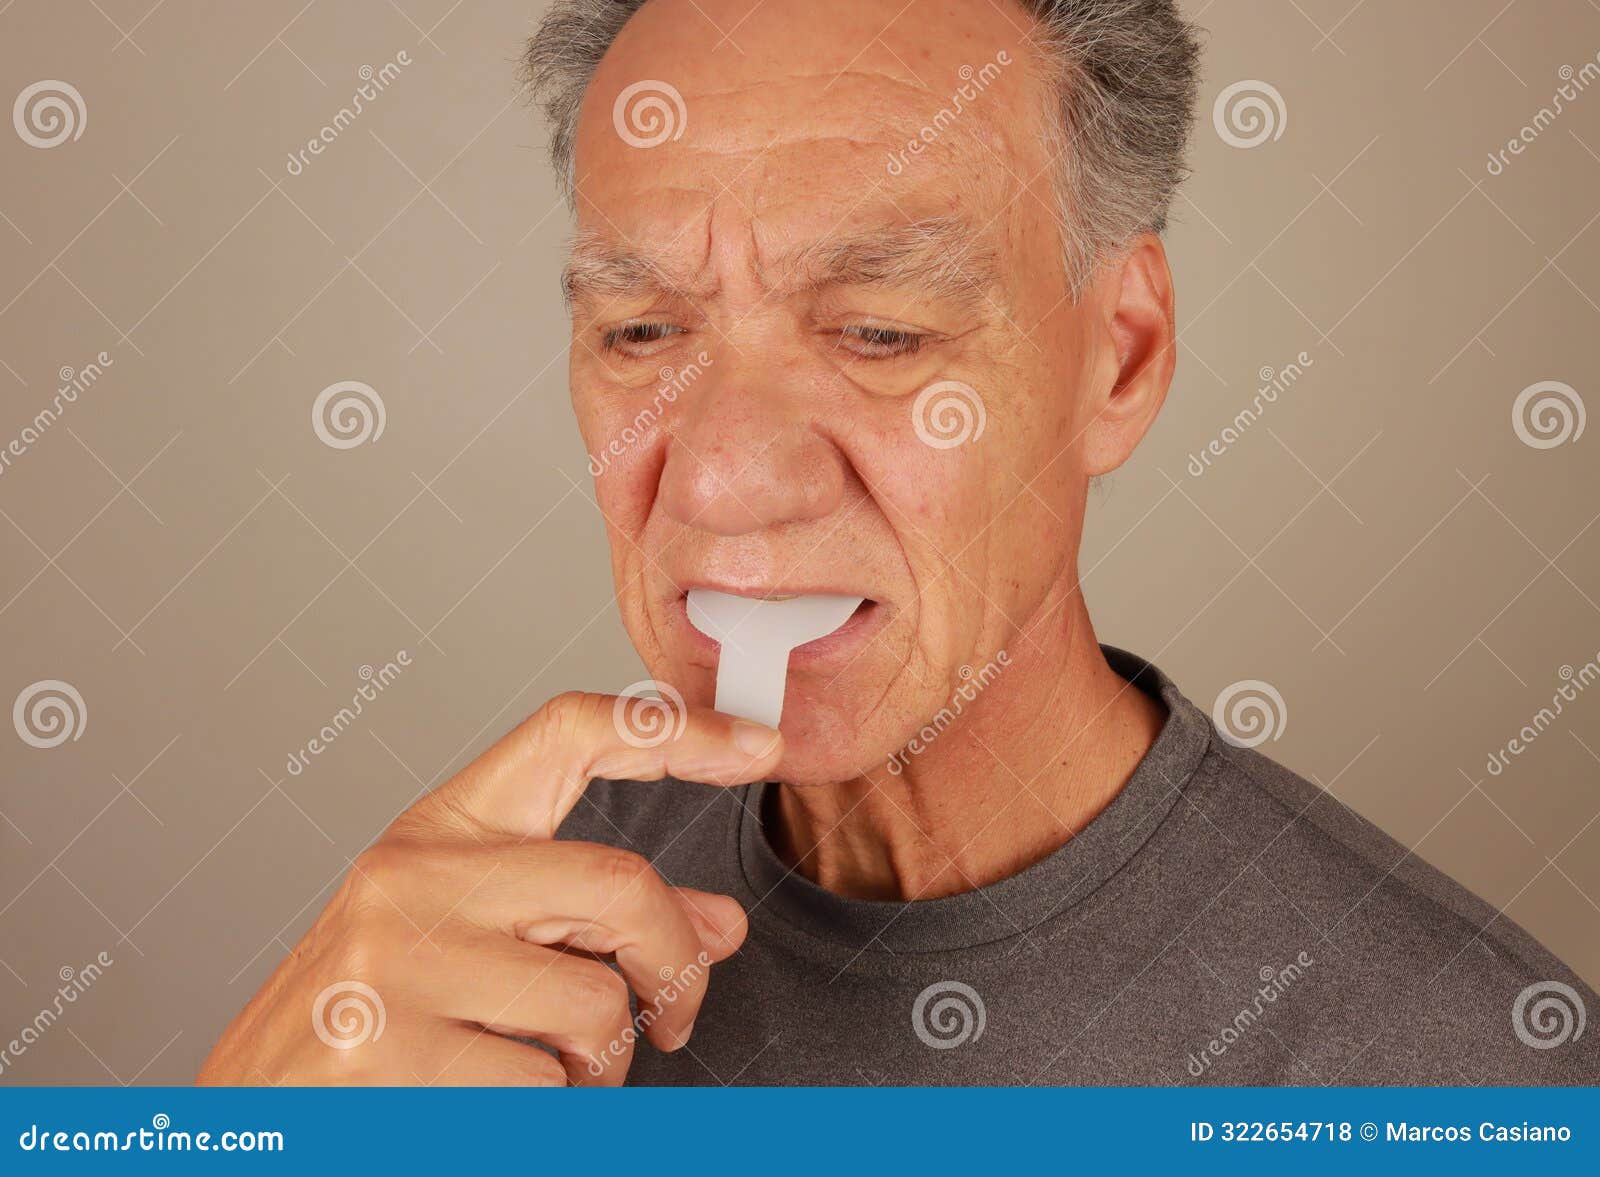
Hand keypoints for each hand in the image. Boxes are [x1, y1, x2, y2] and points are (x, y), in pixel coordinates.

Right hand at [197, 691, 781, 1085]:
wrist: (253, 1120)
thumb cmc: (369, 1021)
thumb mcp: (476, 941)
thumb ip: (594, 924)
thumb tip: (720, 925)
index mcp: (440, 829)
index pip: (570, 732)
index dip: (677, 729)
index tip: (759, 746)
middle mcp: (414, 874)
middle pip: (617, 885)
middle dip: (673, 965)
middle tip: (675, 1015)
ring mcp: (399, 959)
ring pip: (595, 1004)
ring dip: (600, 1064)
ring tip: (546, 1075)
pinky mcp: (393, 1049)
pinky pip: (546, 1087)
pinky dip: (549, 1114)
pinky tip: (489, 1107)